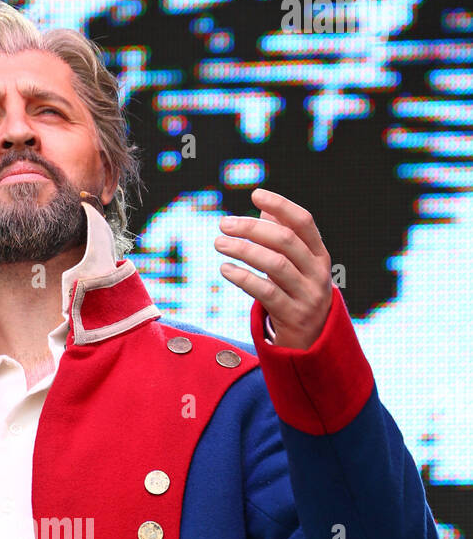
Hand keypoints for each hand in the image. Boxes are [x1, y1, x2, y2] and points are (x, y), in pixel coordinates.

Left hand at [214, 188, 332, 348]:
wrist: (312, 345)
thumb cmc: (296, 298)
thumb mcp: (295, 270)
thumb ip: (283, 242)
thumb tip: (265, 212)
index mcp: (320, 256)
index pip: (303, 222)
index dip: (281, 206)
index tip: (256, 194)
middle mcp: (318, 273)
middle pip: (286, 241)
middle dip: (252, 228)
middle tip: (224, 223)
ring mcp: (307, 296)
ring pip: (275, 265)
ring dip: (243, 250)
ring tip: (219, 243)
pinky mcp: (292, 317)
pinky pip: (265, 292)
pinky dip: (243, 277)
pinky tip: (225, 268)